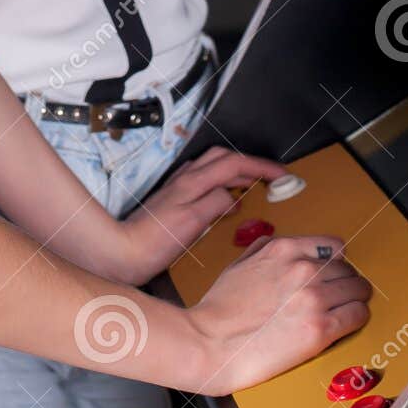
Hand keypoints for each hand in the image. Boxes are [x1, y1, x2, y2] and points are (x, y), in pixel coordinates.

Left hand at [116, 146, 288, 284]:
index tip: (282, 174)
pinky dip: (224, 182)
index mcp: (192, 182)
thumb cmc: (153, 242)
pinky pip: (206, 179)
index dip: (262, 166)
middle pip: (224, 157)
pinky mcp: (175, 198)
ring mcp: (179, 186)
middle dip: (252, 162)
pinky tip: (228, 198)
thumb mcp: (192, 223)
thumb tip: (234, 196)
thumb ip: (216, 203)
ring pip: (214, 166)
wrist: (124, 250)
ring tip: (255, 184)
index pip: (234, 163)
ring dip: (238, 170)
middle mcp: (185, 179)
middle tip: (273, 175)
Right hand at [188, 233, 371, 396]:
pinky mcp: (321, 329)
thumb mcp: (240, 263)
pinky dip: (356, 318)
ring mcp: (314, 299)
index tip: (334, 273)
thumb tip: (288, 249)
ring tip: (344, 309)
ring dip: (354, 299)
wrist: (211, 342)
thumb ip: (267, 250)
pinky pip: (358, 315)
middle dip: (345, 282)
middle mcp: (303, 269)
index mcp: (283, 249)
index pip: (335, 246)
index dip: (336, 262)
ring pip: (359, 290)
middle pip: (349, 270)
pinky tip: (345, 323)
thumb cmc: (220, 308)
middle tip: (339, 295)